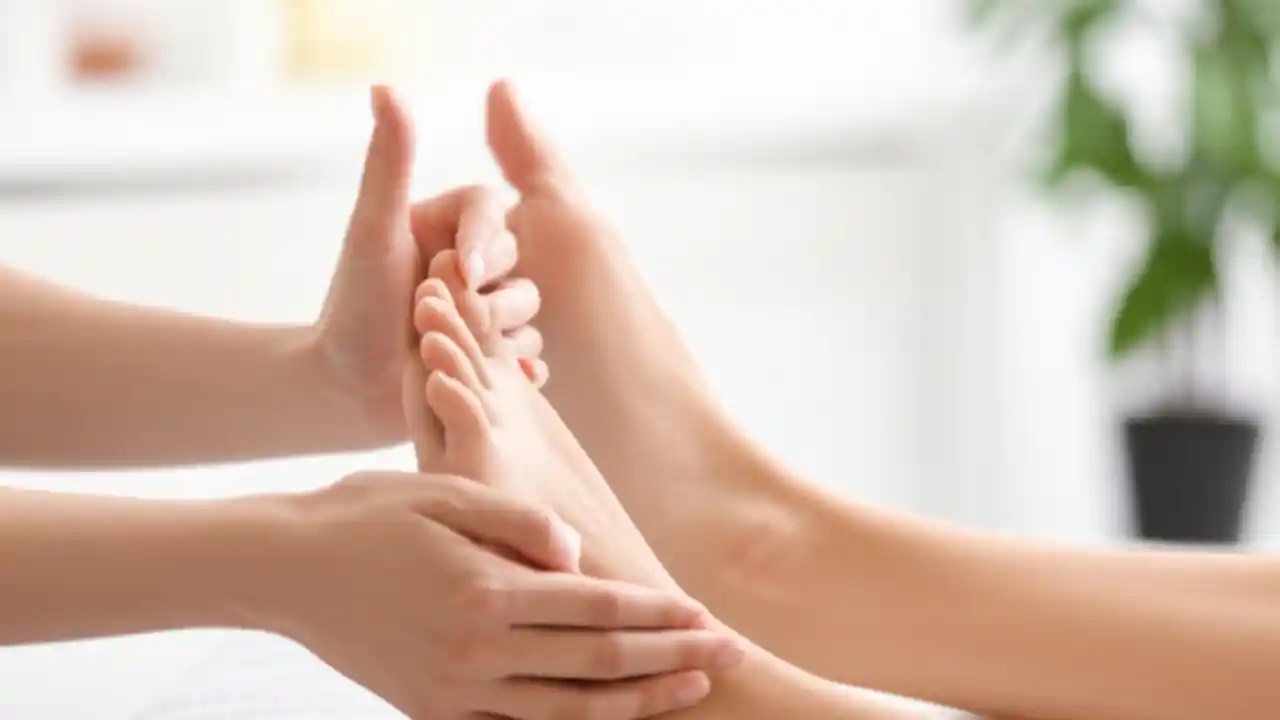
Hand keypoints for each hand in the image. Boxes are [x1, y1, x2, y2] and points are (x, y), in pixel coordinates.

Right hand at [264, 471, 732, 719]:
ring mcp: (453, 691)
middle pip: (596, 663)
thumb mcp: (443, 494)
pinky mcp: (431, 710)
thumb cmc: (364, 516)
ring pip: (566, 709)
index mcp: (485, 591)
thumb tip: (582, 554)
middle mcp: (476, 651)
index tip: (707, 616)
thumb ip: (520, 521)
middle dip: (669, 661)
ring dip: (635, 702)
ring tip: (687, 693)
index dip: (659, 615)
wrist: (279, 570)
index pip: (597, 607)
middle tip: (728, 659)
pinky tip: (605, 718)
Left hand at [311, 86, 540, 443]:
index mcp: (449, 222)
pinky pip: (532, 350)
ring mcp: (491, 307)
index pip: (491, 209)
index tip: (462, 271)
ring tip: (465, 351)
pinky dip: (521, 363)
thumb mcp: (373, 231)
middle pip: (519, 260)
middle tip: (458, 319)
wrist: (345, 389)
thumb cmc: (352, 307)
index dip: (483, 239)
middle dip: (493, 293)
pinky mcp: (499, 351)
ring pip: (531, 307)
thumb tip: (385, 86)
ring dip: (504, 331)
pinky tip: (506, 377)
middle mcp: (475, 261)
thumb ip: (388, 162)